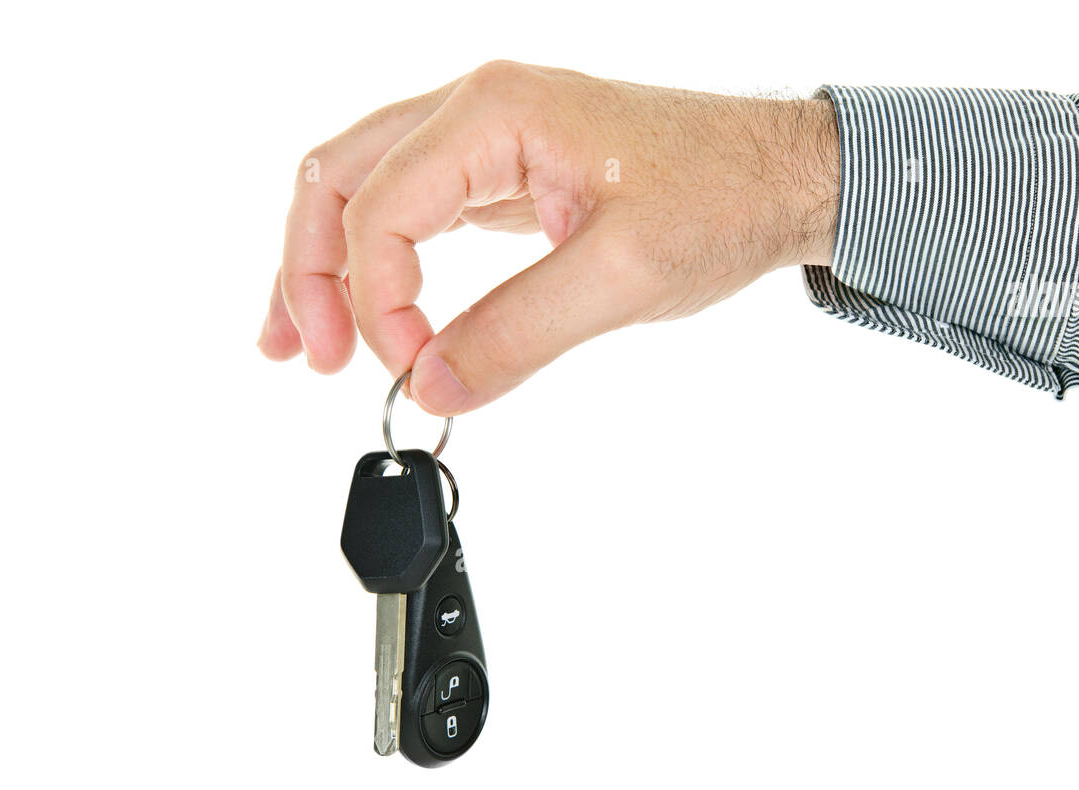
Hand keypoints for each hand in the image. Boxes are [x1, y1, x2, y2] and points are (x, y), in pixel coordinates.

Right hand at [258, 61, 839, 413]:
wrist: (781, 177)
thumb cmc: (720, 198)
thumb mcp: (621, 277)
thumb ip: (517, 333)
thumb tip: (431, 388)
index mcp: (494, 112)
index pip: (380, 206)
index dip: (377, 300)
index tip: (411, 371)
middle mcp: (476, 111)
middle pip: (339, 178)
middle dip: (310, 270)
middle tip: (307, 357)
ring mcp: (487, 140)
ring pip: (362, 189)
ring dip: (323, 262)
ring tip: (297, 341)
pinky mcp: (505, 175)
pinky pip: (411, 209)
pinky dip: (377, 262)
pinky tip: (365, 312)